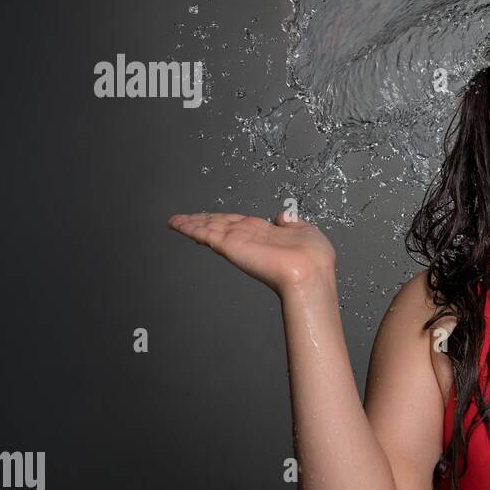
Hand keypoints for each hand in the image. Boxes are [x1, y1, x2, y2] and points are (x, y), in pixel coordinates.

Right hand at [166, 210, 336, 293]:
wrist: (311, 274)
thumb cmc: (314, 259)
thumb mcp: (306, 232)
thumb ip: (291, 223)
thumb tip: (282, 216)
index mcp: (266, 234)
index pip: (238, 223)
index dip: (222, 219)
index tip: (209, 217)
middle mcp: (250, 238)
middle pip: (219, 225)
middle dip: (201, 221)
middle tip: (182, 219)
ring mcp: (239, 242)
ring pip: (210, 229)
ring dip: (192, 224)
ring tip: (175, 221)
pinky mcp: (232, 246)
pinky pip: (208, 234)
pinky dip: (192, 228)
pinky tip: (180, 225)